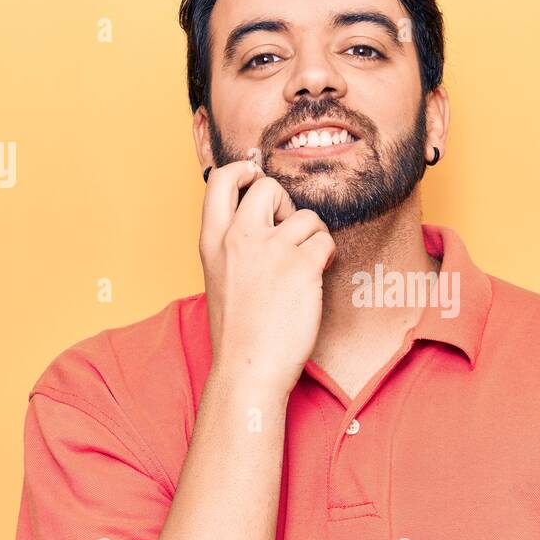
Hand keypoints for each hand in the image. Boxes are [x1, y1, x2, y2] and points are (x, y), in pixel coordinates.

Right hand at [198, 160, 335, 392]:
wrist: (248, 368)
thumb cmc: (238, 330)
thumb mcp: (219, 277)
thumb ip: (233, 244)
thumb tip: (262, 215)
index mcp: (212, 241)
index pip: (220, 180)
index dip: (243, 172)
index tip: (256, 179)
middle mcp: (239, 238)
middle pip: (268, 186)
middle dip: (284, 202)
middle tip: (288, 231)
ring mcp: (271, 250)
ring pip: (306, 216)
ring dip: (312, 237)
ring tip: (305, 266)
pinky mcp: (301, 266)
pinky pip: (326, 241)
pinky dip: (328, 256)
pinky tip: (317, 277)